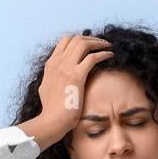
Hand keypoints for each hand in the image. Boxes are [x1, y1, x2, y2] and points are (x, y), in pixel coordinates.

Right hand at [20, 32, 112, 148]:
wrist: (52, 120)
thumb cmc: (51, 110)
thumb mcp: (46, 88)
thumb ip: (53, 78)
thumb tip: (58, 76)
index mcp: (51, 64)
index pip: (64, 41)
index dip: (78, 39)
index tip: (89, 44)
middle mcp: (58, 62)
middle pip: (76, 39)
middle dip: (91, 38)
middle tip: (101, 43)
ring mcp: (66, 67)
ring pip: (84, 44)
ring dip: (98, 42)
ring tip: (108, 46)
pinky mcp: (77, 76)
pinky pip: (93, 57)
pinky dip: (104, 53)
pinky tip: (111, 56)